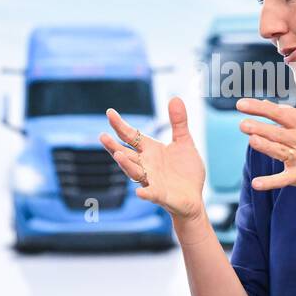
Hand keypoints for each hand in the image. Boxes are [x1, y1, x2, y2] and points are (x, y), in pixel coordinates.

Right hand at [99, 96, 205, 220]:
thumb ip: (179, 122)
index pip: (131, 136)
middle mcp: (146, 165)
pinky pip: (151, 194)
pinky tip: (139, 192)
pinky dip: (145, 193)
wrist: (194, 197)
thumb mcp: (184, 142)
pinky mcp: (161, 196)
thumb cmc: (185, 171)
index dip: (120, 125)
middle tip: (102, 136)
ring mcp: (151, 181)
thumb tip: (175, 97)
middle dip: (114, 147)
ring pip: (134, 172)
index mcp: (150, 150)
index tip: (110, 112)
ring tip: (118, 155)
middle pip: (126, 155)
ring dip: (126, 165)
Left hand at [235, 97, 295, 197]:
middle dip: (259, 127)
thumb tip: (267, 104)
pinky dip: (269, 182)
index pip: (278, 113)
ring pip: (278, 150)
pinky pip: (282, 179)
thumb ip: (290, 115)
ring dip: (264, 145)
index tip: (240, 104)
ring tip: (251, 140)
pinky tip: (256, 183)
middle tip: (242, 125)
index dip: (259, 108)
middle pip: (276, 132)